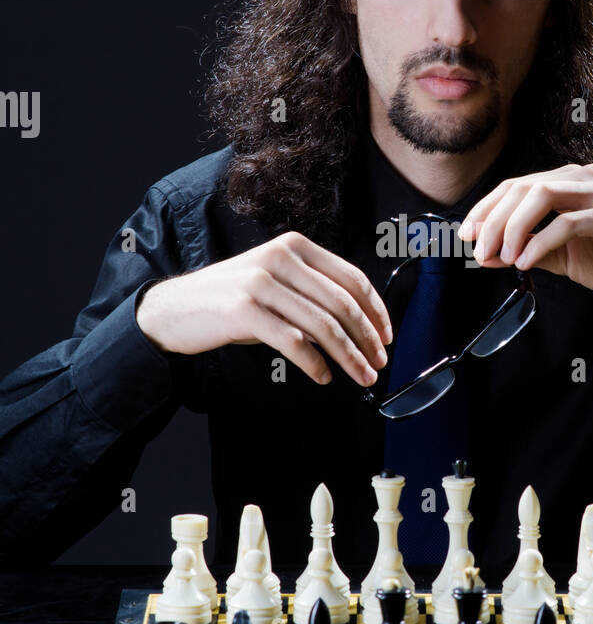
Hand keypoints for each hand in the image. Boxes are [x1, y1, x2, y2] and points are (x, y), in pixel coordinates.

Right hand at [136, 232, 391, 385]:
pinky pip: (293, 342)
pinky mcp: (244, 311)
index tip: (386, 337)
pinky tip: (323, 376)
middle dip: (367, 339)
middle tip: (379, 364)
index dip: (376, 311)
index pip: (351, 278)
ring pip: (323, 325)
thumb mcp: (275, 282)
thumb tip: (360, 324)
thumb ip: (312, 292)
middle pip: (342, 304)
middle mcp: (280, 258)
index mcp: (295, 247)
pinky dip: (315, 364)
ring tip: (360, 376)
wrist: (175, 309)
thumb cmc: (231, 300)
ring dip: (349, 356)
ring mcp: (261, 283)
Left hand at [458, 163, 592, 344]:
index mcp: (568, 182)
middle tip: (478, 250)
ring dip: (514, 227)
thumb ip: (524, 251)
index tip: (465, 234)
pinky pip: (569, 222)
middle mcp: (584, 178)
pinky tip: (526, 261)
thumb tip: (484, 254)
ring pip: (543, 196)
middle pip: (523, 187)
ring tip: (501, 256)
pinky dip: (541, 242)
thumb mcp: (560, 257)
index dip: (486, 208)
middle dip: (494, 220)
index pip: (515, 185)